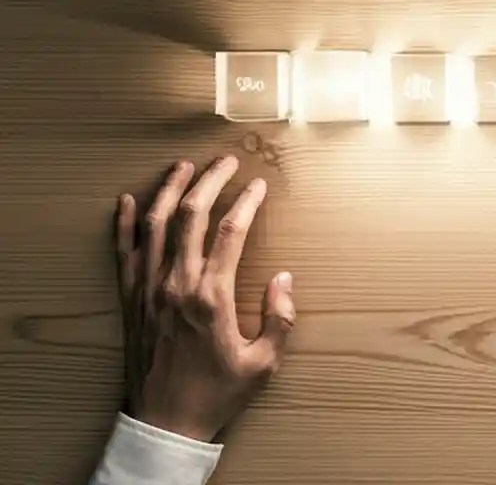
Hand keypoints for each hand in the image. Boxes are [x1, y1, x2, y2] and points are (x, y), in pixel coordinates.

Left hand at [114, 156, 295, 441]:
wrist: (165, 421)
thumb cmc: (217, 393)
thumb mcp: (264, 363)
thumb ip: (280, 318)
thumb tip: (284, 278)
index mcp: (212, 296)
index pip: (230, 232)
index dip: (247, 202)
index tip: (259, 185)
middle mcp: (176, 284)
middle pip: (192, 215)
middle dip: (210, 181)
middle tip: (225, 162)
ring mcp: (148, 289)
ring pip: (155, 225)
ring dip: (169, 190)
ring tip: (183, 166)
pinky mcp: (130, 299)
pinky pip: (123, 251)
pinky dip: (124, 223)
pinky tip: (129, 201)